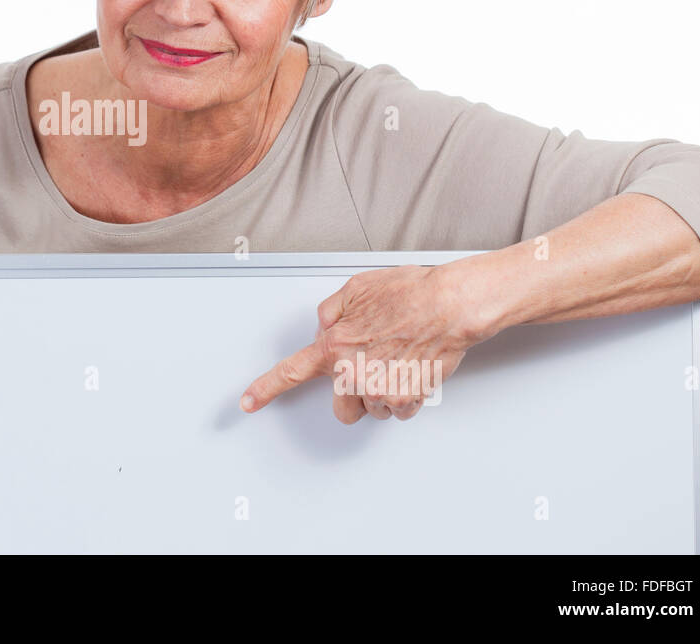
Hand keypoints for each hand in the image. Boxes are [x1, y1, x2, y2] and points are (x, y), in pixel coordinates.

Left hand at [239, 264, 487, 422]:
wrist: (450, 305)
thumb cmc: (411, 293)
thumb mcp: (357, 288)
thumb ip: (332, 311)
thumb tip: (324, 326)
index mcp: (335, 344)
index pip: (291, 372)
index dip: (266, 389)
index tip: (249, 402)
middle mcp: (352, 371)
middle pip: (342, 407)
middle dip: (353, 395)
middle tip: (373, 372)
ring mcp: (378, 388)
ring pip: (373, 409)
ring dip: (383, 394)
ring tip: (400, 363)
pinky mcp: (404, 399)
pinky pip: (399, 411)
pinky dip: (406, 397)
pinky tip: (413, 371)